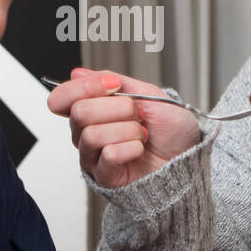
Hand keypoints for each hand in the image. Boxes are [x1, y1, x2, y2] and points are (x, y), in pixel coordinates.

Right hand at [47, 67, 200, 187]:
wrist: (188, 159)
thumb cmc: (171, 130)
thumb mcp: (148, 93)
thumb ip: (113, 82)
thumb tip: (78, 74)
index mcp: (94, 109)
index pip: (62, 97)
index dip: (84, 87)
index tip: (113, 84)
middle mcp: (87, 132)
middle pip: (79, 112)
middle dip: (117, 109)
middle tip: (137, 114)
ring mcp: (94, 155)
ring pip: (92, 134)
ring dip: (127, 130)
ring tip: (142, 135)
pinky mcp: (104, 176)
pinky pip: (107, 155)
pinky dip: (130, 148)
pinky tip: (139, 150)